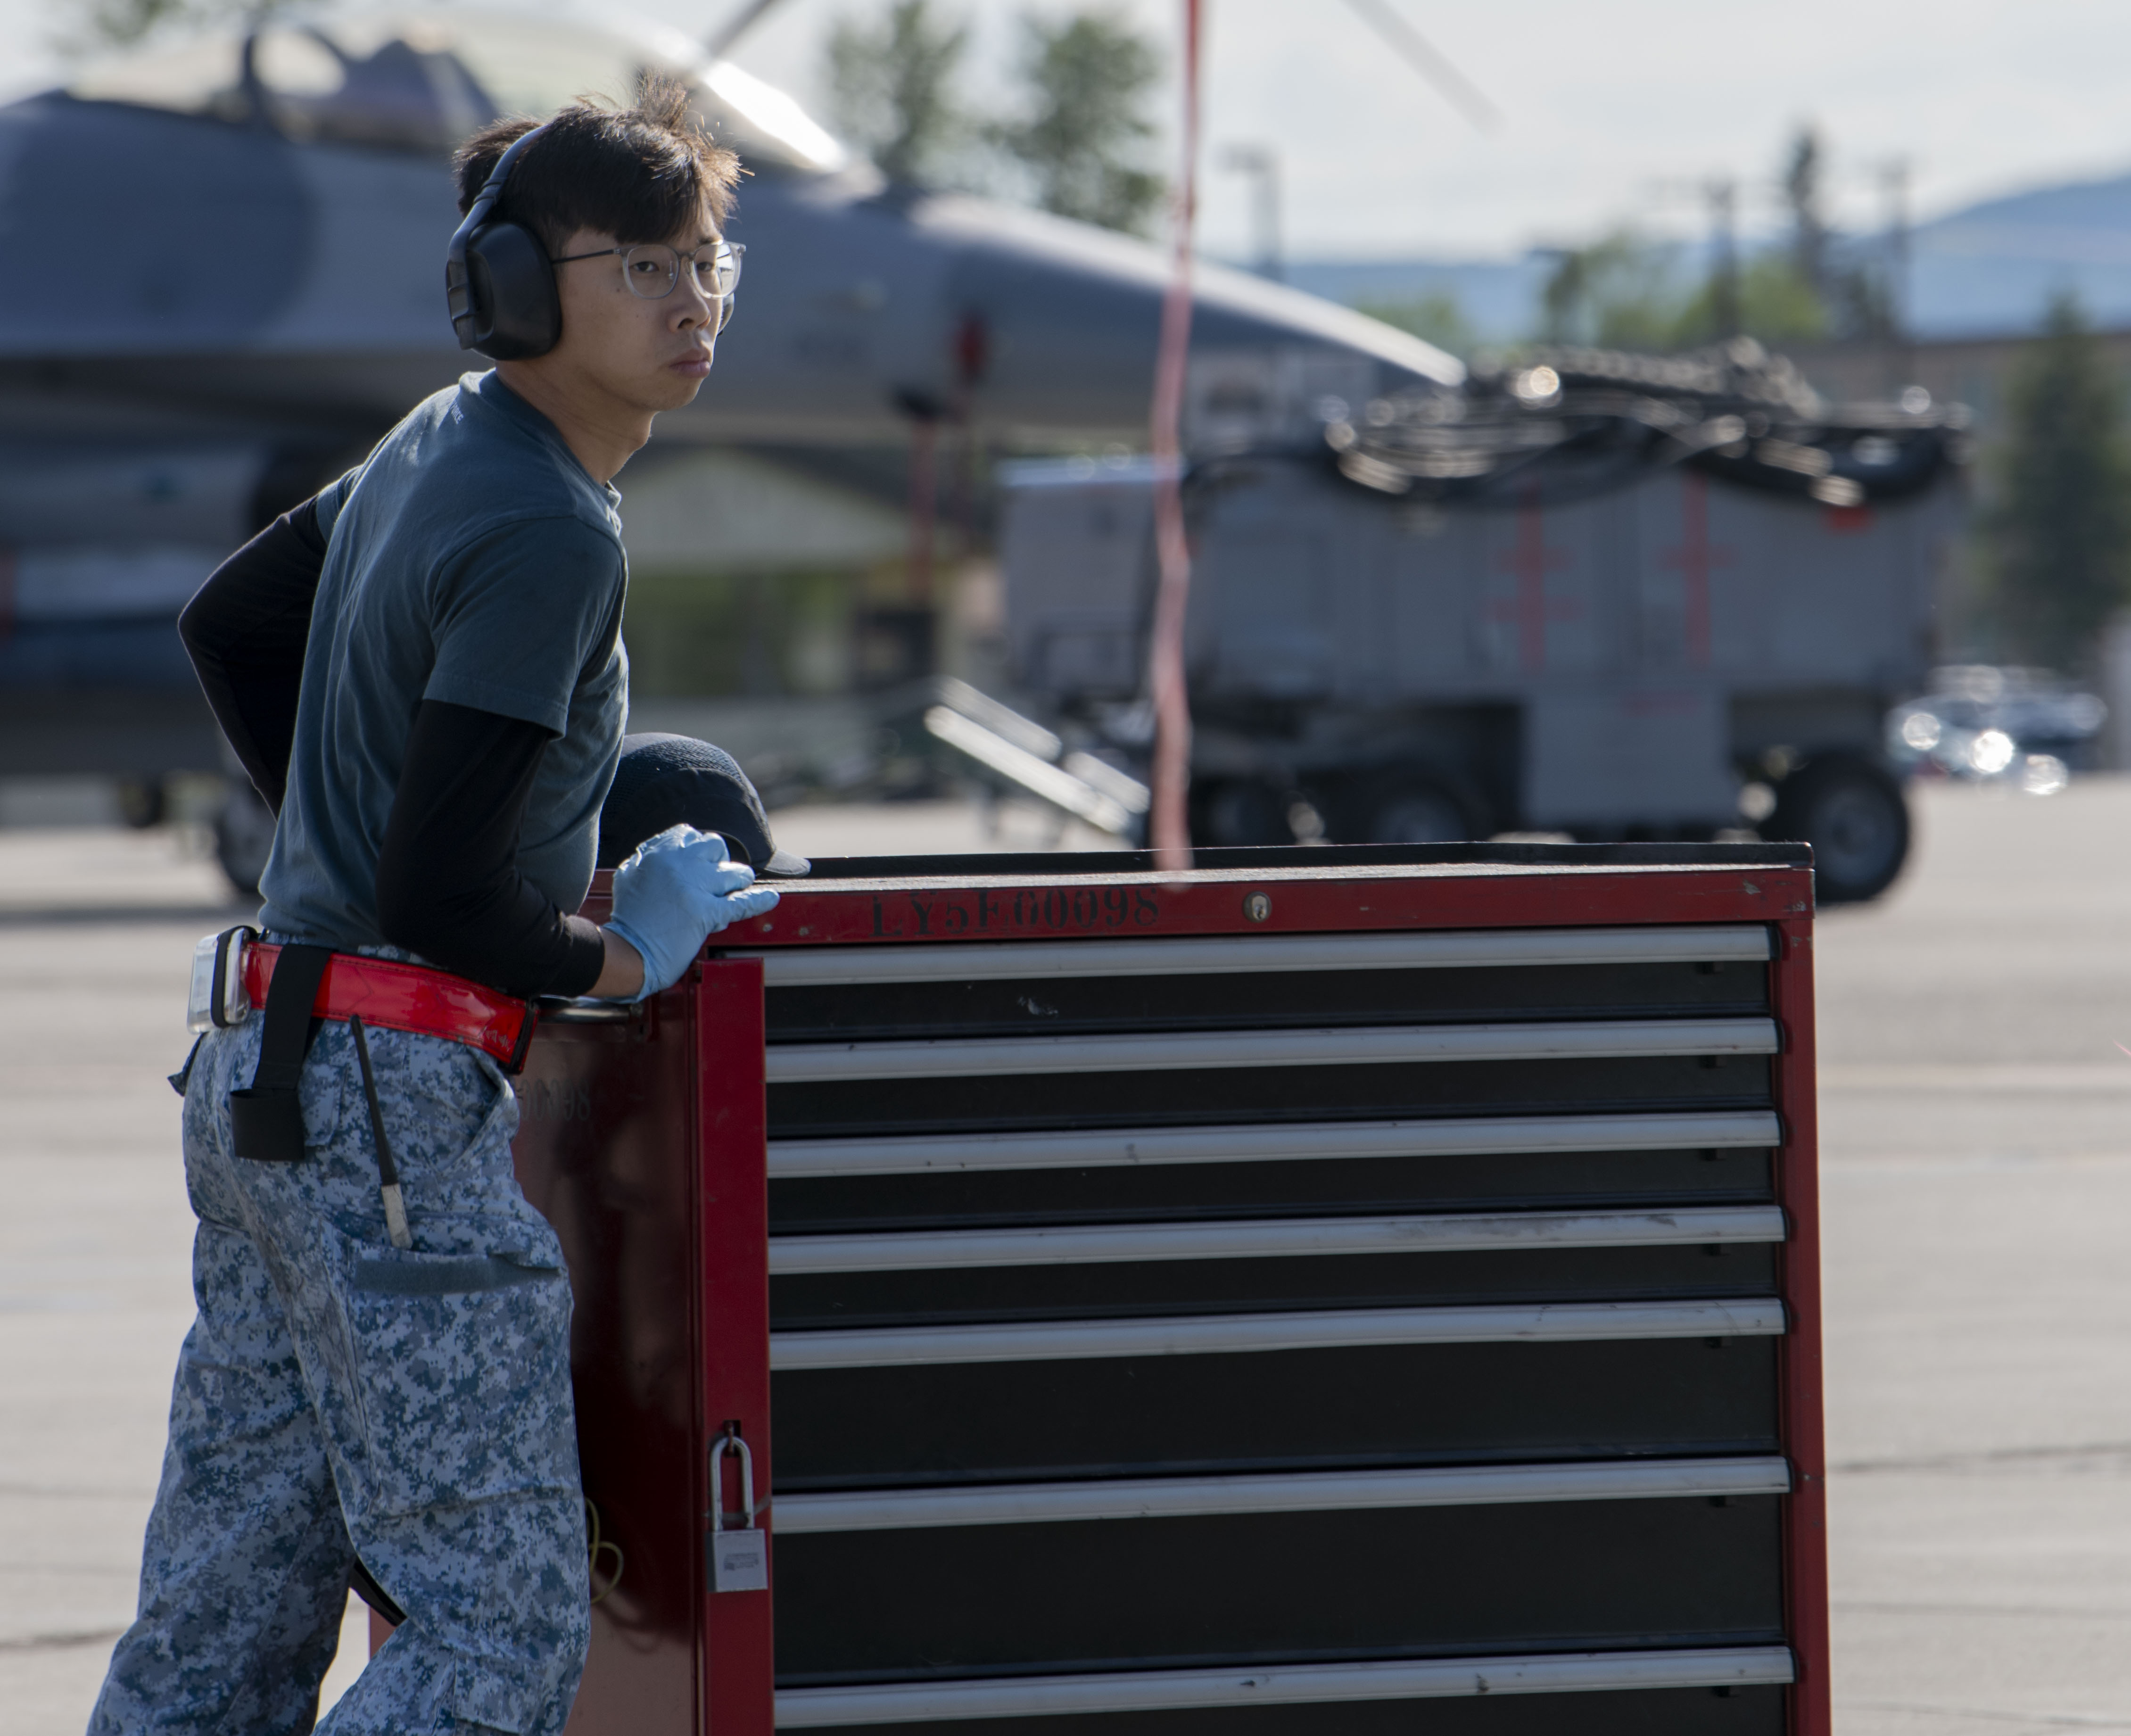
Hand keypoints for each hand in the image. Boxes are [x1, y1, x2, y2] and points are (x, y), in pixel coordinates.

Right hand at [601, 825, 778, 1000]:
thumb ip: (651, 858)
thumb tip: (672, 849)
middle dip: (720, 860)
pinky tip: (771, 898)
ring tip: (739, 883)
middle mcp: (676, 865)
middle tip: (717, 876)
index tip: (702, 861)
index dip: (699, 849)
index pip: (689, 835)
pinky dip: (759, 900)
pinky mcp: (704, 913)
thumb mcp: (630, 875)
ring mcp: (692, 888)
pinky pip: (741, 903)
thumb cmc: (628, 919)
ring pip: (731, 872)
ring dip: (738, 878)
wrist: (625, 952)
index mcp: (657, 853)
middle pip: (714, 847)